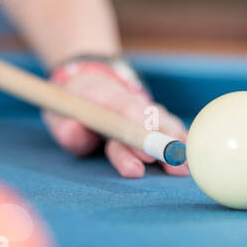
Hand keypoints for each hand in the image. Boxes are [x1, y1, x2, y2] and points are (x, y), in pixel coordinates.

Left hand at [42, 69, 190, 178]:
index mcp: (103, 97)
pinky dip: (177, 135)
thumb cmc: (71, 107)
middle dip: (161, 144)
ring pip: (161, 120)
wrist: (85, 81)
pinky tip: (188, 151)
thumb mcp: (58, 117)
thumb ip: (67, 130)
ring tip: (186, 165)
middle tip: (174, 166)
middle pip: (148, 119)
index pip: (124, 110)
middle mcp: (128, 99)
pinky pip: (167, 123)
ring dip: (174, 141)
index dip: (138, 130)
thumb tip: (76, 131)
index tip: (147, 154)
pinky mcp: (150, 114)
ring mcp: (141, 106)